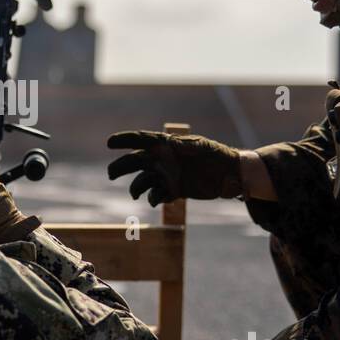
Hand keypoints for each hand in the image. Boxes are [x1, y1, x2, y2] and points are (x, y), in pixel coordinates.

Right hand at [106, 130, 241, 204]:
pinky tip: (154, 200)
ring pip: (142, 181)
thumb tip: (168, 145)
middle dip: (121, 167)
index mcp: (166, 145)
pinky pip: (156, 195)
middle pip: (134, 162)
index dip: (124, 140)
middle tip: (111, 174)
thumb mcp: (200, 146)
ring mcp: (166, 176)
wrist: (229, 174)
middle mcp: (162, 160)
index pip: (141, 139)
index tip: (109, 142)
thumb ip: (183, 146)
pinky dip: (152, 198)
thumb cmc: (216, 154)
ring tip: (135, 194)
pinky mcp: (174, 191)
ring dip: (135, 187)